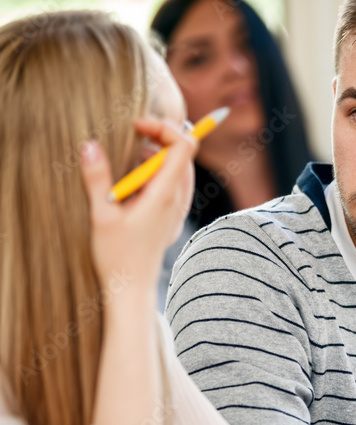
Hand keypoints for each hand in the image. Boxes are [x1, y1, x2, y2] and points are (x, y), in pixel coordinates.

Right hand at [80, 117, 196, 292]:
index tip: (137, 125)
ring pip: (180, 167)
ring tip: (132, 156)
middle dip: (162, 135)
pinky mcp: (172, 215)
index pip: (184, 146)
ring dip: (159, 153)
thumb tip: (90, 145)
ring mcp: (178, 208)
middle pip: (184, 153)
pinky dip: (159, 170)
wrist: (131, 286)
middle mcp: (177, 200)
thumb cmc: (116, 254)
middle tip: (134, 131)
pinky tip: (137, 179)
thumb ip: (97, 179)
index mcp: (164, 195)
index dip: (164, 127)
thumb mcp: (101, 214)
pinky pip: (174, 183)